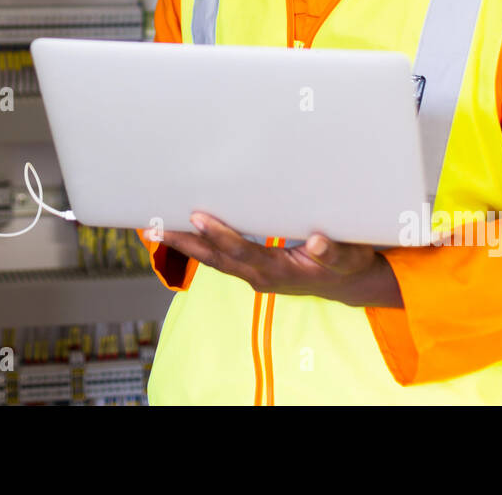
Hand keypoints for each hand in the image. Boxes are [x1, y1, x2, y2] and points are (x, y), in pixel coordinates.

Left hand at [159, 212, 402, 308]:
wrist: (346, 284)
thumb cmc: (346, 266)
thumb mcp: (348, 259)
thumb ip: (333, 252)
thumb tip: (317, 241)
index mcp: (277, 271)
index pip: (241, 251)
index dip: (219, 234)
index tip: (197, 216)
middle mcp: (258, 275)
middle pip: (214, 258)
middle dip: (183, 242)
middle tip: (152, 227)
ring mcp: (252, 274)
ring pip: (211, 259)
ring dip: (183, 243)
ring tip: (153, 227)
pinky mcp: (250, 268)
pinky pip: (218, 257)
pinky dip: (196, 244)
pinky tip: (179, 230)